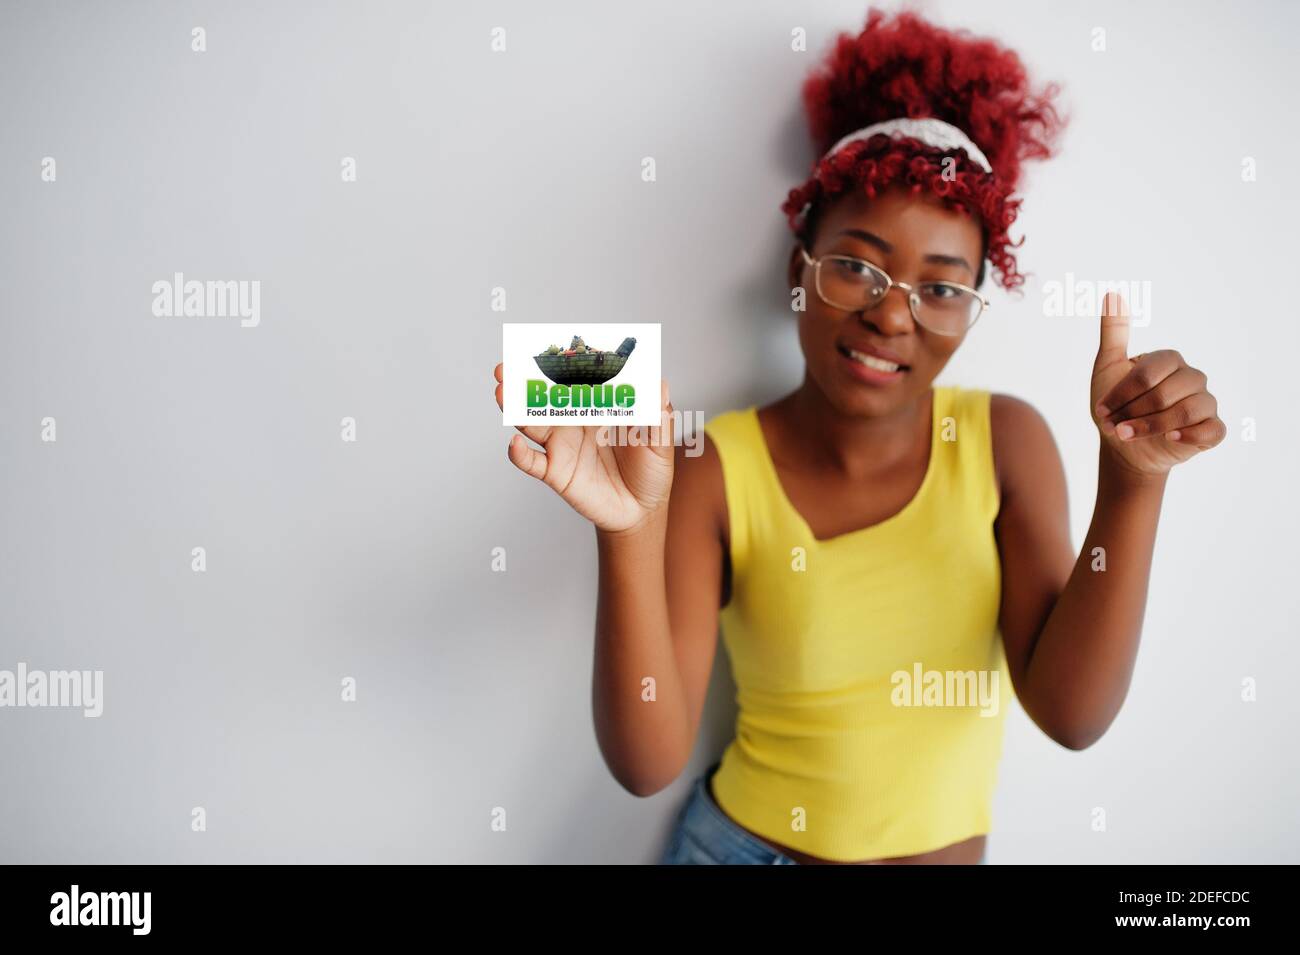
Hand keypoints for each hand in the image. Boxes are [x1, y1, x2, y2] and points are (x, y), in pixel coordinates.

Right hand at [493, 363, 675, 533]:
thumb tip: (659, 383)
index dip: (560, 364)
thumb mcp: (660, 441)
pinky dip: (519, 454)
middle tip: (508, 365)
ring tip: (503, 392)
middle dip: (523, 380)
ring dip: (514, 407)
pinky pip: (532, 462)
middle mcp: (574, 422)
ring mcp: (561, 446)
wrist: (642, 511)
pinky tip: (513, 444)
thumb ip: (658, 414)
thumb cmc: (650, 472)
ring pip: (531, 423)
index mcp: (597, 408)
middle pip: (544, 397)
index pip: (575, 380)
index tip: (547, 347)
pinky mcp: (556, 472)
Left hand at [1090, 292, 1225, 477]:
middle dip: (1133, 413)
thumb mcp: (1107, 368)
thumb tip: (1112, 294)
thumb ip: (1113, 333)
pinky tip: (1171, 438)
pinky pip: (1212, 430)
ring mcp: (1205, 402)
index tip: (1101, 409)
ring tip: (1126, 435)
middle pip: (1165, 393)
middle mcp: (1192, 377)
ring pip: (1186, 412)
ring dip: (1150, 427)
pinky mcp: (1212, 429)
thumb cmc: (1116, 406)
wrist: (1124, 447)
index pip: (1147, 373)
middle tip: (1113, 426)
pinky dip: (1191, 435)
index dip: (1121, 394)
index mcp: (1169, 360)